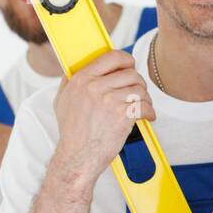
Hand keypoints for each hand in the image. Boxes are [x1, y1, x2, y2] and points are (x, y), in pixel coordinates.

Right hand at [49, 51, 154, 188]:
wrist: (77, 156)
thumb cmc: (71, 132)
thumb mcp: (62, 100)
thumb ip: (70, 81)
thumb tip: (77, 66)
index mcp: (81, 79)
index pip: (112, 56)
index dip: (126, 60)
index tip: (130, 66)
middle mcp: (95, 87)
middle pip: (131, 74)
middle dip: (138, 84)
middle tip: (138, 94)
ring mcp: (109, 100)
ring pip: (140, 89)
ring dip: (145, 99)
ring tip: (142, 107)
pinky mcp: (122, 115)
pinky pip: (144, 106)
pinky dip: (150, 112)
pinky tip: (147, 117)